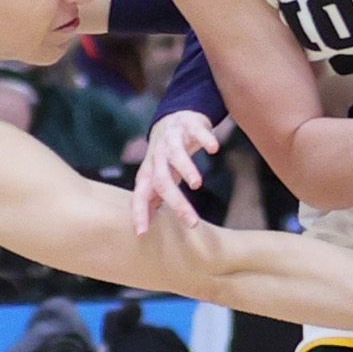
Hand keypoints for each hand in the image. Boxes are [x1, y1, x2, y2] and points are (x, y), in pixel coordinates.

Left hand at [132, 110, 220, 232]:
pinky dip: (205, 139)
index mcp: (149, 172)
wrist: (174, 118)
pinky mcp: (189, 125)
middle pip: (162, 181)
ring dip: (185, 169)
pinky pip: (197, 132)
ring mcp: (173, 140)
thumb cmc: (166, 156)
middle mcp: (158, 157)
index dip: (139, 213)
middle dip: (177, 203)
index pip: (140, 195)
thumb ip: (151, 200)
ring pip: (175, 155)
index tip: (142, 233)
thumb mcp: (156, 177)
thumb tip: (142, 230)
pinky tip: (213, 149)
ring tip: (196, 184)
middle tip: (193, 223)